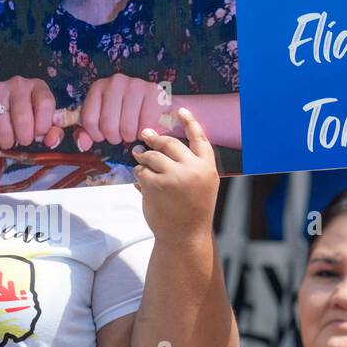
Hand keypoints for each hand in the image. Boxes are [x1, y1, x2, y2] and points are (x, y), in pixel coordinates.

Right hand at [0, 77, 60, 149]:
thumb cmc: (23, 121)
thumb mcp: (42, 125)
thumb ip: (53, 133)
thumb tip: (52, 140)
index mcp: (38, 87)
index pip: (45, 103)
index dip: (43, 125)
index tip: (39, 135)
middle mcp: (18, 84)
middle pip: (23, 118)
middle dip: (24, 138)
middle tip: (22, 141)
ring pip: (3, 126)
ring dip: (6, 141)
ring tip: (8, 140)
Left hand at [76, 74, 172, 151]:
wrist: (159, 108)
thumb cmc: (127, 116)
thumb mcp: (102, 123)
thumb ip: (86, 134)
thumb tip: (83, 144)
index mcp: (98, 87)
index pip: (89, 120)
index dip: (96, 135)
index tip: (104, 135)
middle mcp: (116, 82)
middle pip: (108, 126)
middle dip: (115, 137)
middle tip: (122, 134)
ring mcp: (136, 85)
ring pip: (127, 128)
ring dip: (132, 137)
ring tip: (135, 130)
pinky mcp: (155, 93)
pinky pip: (146, 126)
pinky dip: (146, 133)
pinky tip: (147, 127)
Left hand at [132, 108, 219, 243]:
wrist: (185, 236)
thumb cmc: (192, 211)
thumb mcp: (202, 185)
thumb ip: (191, 165)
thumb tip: (163, 144)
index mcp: (207, 167)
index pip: (199, 138)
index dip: (190, 122)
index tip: (180, 110)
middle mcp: (192, 169)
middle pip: (170, 143)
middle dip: (155, 139)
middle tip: (146, 135)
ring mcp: (173, 176)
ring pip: (152, 156)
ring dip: (143, 156)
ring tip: (139, 156)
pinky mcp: (155, 185)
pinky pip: (141, 171)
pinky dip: (138, 174)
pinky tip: (140, 181)